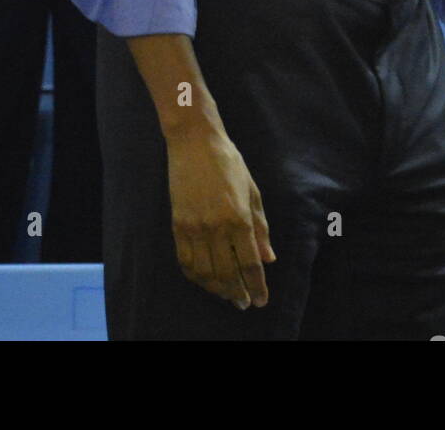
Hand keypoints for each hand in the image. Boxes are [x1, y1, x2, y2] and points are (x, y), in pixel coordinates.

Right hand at [166, 118, 273, 308]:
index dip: (256, 287)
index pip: (249, 264)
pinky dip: (195, 275)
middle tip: (243, 303)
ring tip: (225, 293)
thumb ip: (260, 227)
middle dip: (237, 293)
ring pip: (204, 272)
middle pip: (227, 274)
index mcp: (239, 218)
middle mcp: (216, 227)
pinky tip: (204, 278)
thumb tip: (268, 258)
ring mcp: (194, 227)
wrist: (194, 141)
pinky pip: (184, 260)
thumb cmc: (228, 161)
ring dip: (216, 288)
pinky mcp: (177, 223)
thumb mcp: (252, 191)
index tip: (260, 300)